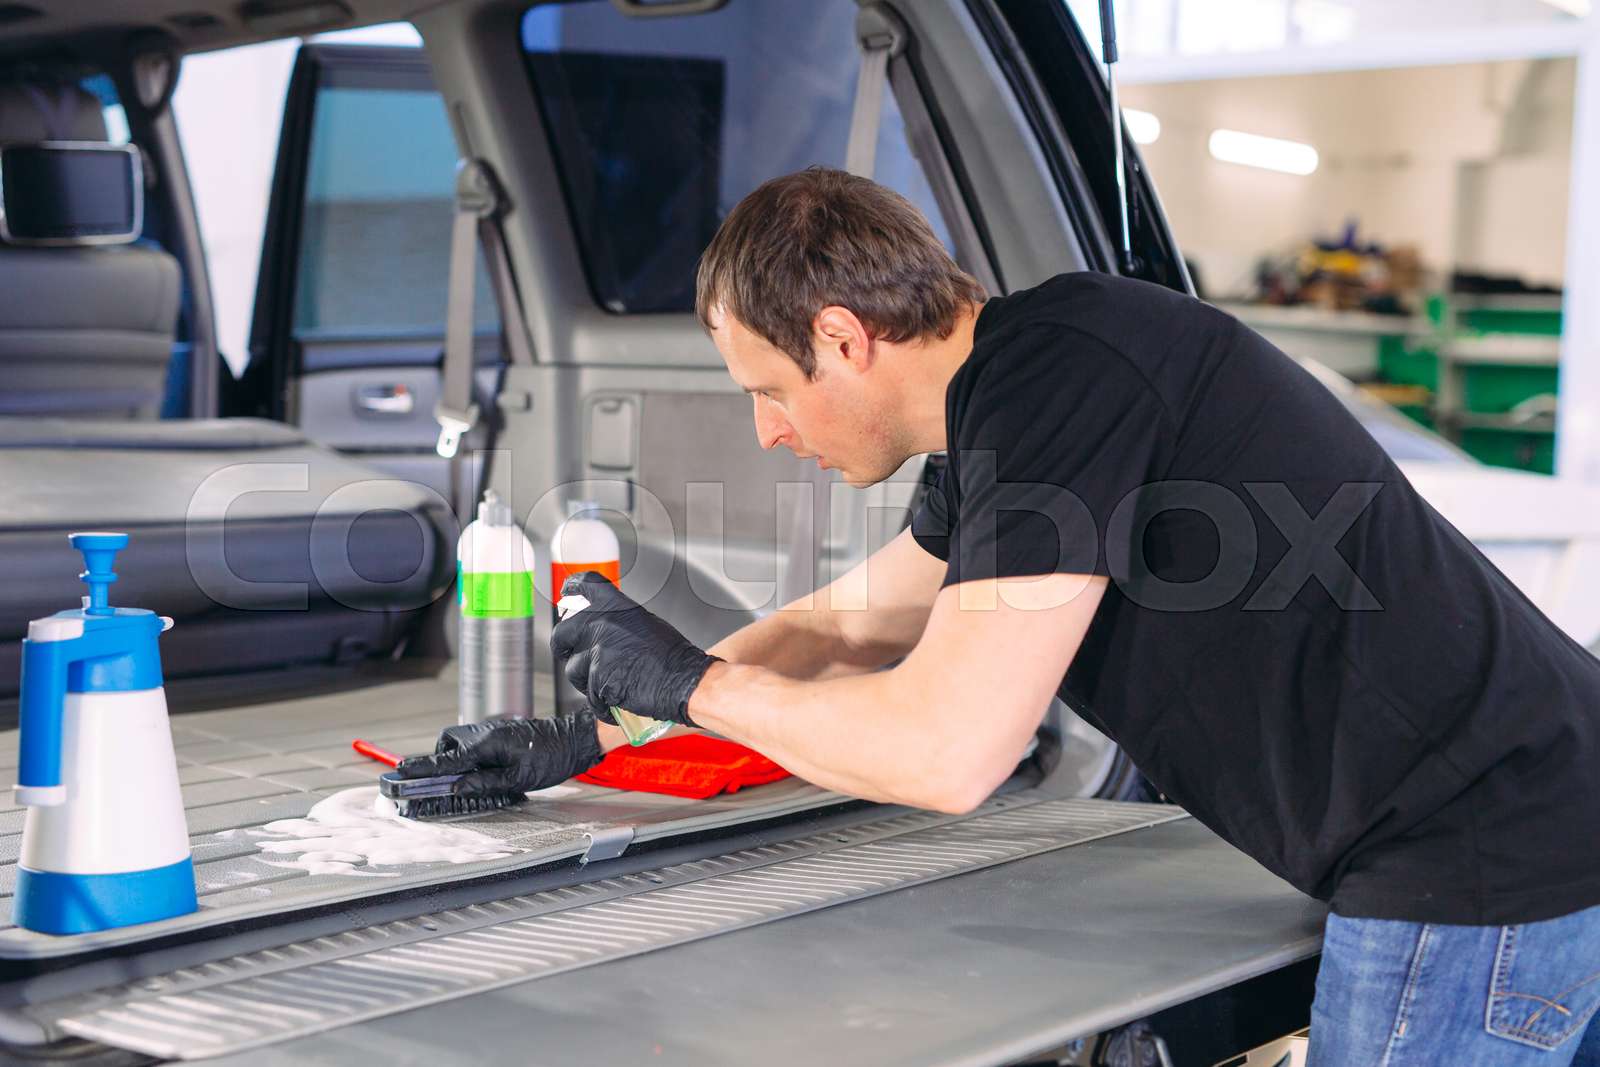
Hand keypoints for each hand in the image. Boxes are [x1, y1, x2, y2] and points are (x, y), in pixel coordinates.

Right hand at [393, 713, 603, 797]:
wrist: (574, 739)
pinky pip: (475, 741)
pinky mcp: (500, 731)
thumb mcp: (517, 779)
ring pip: (460, 741)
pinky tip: (485, 768)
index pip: (446, 759)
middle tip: (444, 780)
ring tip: (469, 776)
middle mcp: (485, 732)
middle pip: (447, 744)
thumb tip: (456, 787)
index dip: (422, 768)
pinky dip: (471, 754)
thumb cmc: (551, 758)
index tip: (401, 772)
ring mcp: (493, 729)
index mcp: (486, 744)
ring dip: (457, 757)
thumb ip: (483, 782)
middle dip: (440, 760)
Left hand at [551, 572, 719, 726]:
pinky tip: (617, 701)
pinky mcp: (598, 679)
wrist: (684, 681)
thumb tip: (602, 629)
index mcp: (616, 607)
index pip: (583, 586)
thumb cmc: (673, 658)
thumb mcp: (645, 624)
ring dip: (586, 681)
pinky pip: (589, 695)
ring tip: (608, 686)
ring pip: (573, 669)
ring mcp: (598, 651)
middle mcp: (603, 624)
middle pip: (562, 633)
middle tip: (572, 655)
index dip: (571, 590)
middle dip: (564, 648)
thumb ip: (618, 623)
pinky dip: (601, 703)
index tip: (567, 595)